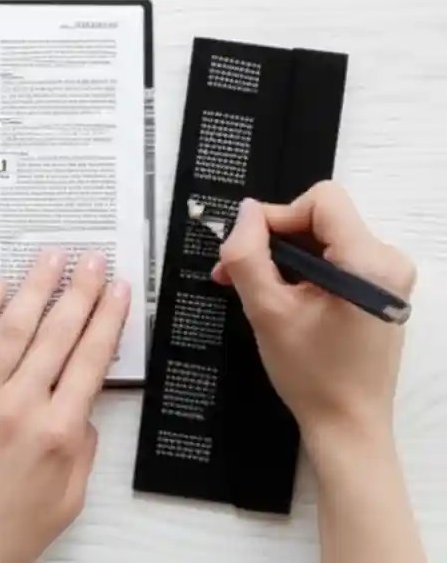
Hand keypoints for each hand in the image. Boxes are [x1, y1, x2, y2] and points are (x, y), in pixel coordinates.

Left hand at [0, 251, 129, 562]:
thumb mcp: (66, 500)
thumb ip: (83, 451)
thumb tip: (83, 409)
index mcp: (58, 434)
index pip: (91, 359)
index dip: (108, 318)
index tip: (118, 291)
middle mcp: (20, 409)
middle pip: (57, 335)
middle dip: (80, 291)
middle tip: (92, 261)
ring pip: (11, 330)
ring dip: (34, 288)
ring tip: (49, 259)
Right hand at [212, 182, 415, 448]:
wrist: (348, 424)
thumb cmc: (311, 373)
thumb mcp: (266, 310)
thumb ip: (248, 254)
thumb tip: (244, 212)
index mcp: (369, 261)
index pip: (321, 201)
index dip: (278, 216)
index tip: (249, 249)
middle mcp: (388, 261)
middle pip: (322, 219)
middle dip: (275, 241)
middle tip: (235, 274)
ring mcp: (388, 277)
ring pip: (325, 239)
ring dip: (285, 258)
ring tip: (254, 290)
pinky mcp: (380, 291)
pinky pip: (336, 260)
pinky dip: (304, 272)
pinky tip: (282, 300)